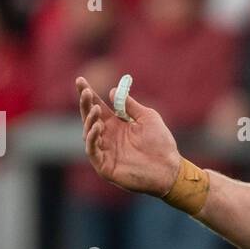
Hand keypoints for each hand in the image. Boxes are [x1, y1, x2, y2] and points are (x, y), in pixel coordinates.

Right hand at [76, 76, 181, 196]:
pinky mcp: (104, 166)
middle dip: (86, 104)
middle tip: (86, 92)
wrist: (169, 168)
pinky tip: (97, 127)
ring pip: (88, 133)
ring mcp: (105, 151)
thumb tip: (112, 91)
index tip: (80, 80)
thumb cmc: (161, 144)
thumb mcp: (147, 118)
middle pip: (90, 117)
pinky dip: (92, 138)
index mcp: (116, 124)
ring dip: (90, 120)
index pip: (97, 106)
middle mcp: (108, 137)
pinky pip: (92, 150)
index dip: (88, 94)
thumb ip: (130, 106)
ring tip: (97, 110)